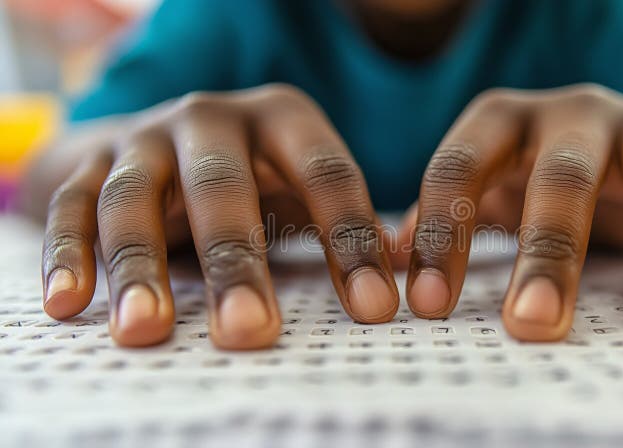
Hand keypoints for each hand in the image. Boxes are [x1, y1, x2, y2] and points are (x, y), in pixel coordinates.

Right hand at [41, 84, 398, 348]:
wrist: (159, 138)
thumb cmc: (252, 175)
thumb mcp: (299, 185)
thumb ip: (341, 223)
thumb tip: (402, 271)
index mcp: (282, 117)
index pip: (327, 176)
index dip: (351, 242)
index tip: (374, 310)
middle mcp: (211, 116)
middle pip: (224, 188)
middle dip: (238, 263)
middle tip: (251, 332)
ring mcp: (144, 137)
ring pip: (135, 199)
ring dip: (140, 267)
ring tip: (149, 331)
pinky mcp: (88, 162)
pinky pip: (70, 206)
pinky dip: (67, 252)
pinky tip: (69, 303)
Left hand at [402, 84, 622, 340]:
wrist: (620, 134)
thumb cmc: (531, 173)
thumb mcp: (484, 184)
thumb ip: (440, 217)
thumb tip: (384, 262)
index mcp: (504, 118)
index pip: (458, 168)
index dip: (439, 235)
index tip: (429, 309)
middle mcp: (576, 112)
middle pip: (563, 177)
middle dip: (548, 253)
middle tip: (533, 325)